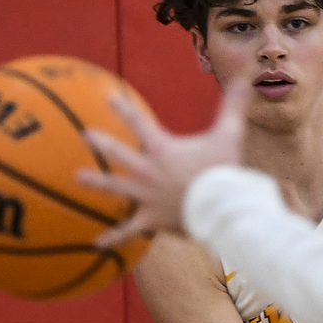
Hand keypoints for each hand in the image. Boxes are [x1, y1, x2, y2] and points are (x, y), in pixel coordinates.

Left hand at [77, 76, 250, 244]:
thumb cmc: (224, 170)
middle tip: (85, 134)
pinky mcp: (152, 219)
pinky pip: (129, 230)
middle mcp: (148, 171)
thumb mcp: (229, 134)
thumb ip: (232, 106)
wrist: (222, 208)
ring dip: (97, 183)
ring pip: (116, 189)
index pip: (139, 122)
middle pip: (119, 154)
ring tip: (78, 177)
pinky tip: (97, 243)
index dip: (123, 108)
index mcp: (162, 149)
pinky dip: (114, 237)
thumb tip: (243, 79)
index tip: (108, 97)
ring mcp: (147, 197)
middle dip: (101, 143)